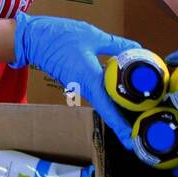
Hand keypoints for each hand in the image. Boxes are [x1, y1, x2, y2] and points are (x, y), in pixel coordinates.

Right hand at [12, 12, 140, 146]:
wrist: (35, 39)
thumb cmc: (61, 37)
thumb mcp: (94, 36)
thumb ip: (116, 44)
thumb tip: (137, 48)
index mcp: (90, 80)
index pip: (108, 110)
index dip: (121, 126)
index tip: (131, 140)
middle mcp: (85, 88)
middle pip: (108, 111)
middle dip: (123, 122)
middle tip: (142, 128)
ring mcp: (80, 86)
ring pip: (103, 102)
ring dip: (117, 109)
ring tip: (136, 113)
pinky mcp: (78, 80)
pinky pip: (97, 92)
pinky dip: (110, 95)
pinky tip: (121, 90)